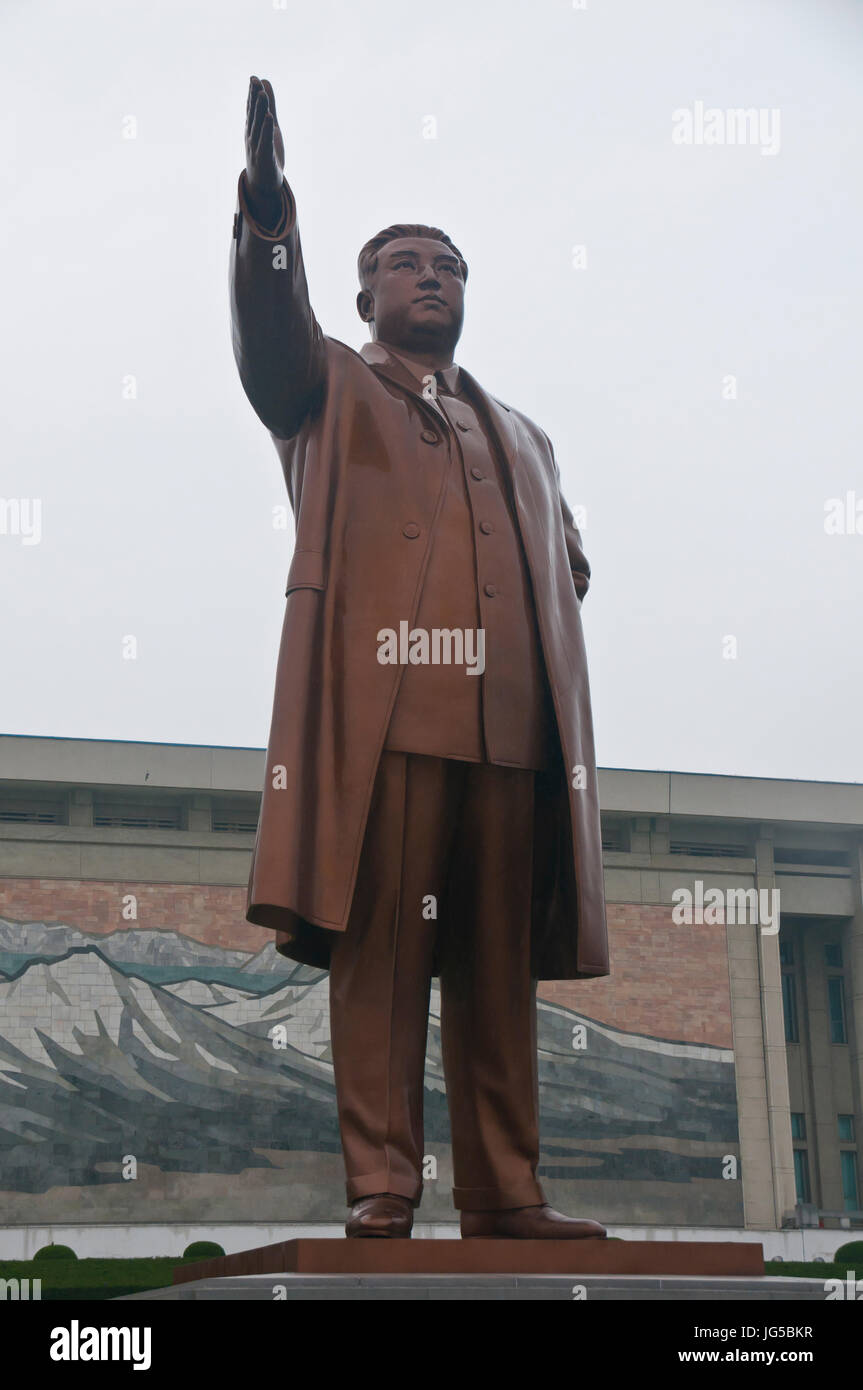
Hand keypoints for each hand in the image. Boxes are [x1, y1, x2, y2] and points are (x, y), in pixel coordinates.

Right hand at [244, 76, 284, 227]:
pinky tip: (269, 118)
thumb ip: (270, 106)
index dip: (251, 94)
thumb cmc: (266, 154)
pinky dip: (266, 130)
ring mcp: (256, 147)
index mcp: (252, 129)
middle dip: (254, 97)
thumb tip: (266, 84)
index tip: (254, 78)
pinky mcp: (265, 158)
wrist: (263, 185)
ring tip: (262, 94)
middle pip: (253, 114)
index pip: (251, 109)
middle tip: (255, 80)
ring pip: (258, 126)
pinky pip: (265, 142)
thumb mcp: (270, 128)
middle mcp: (251, 137)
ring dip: (260, 110)